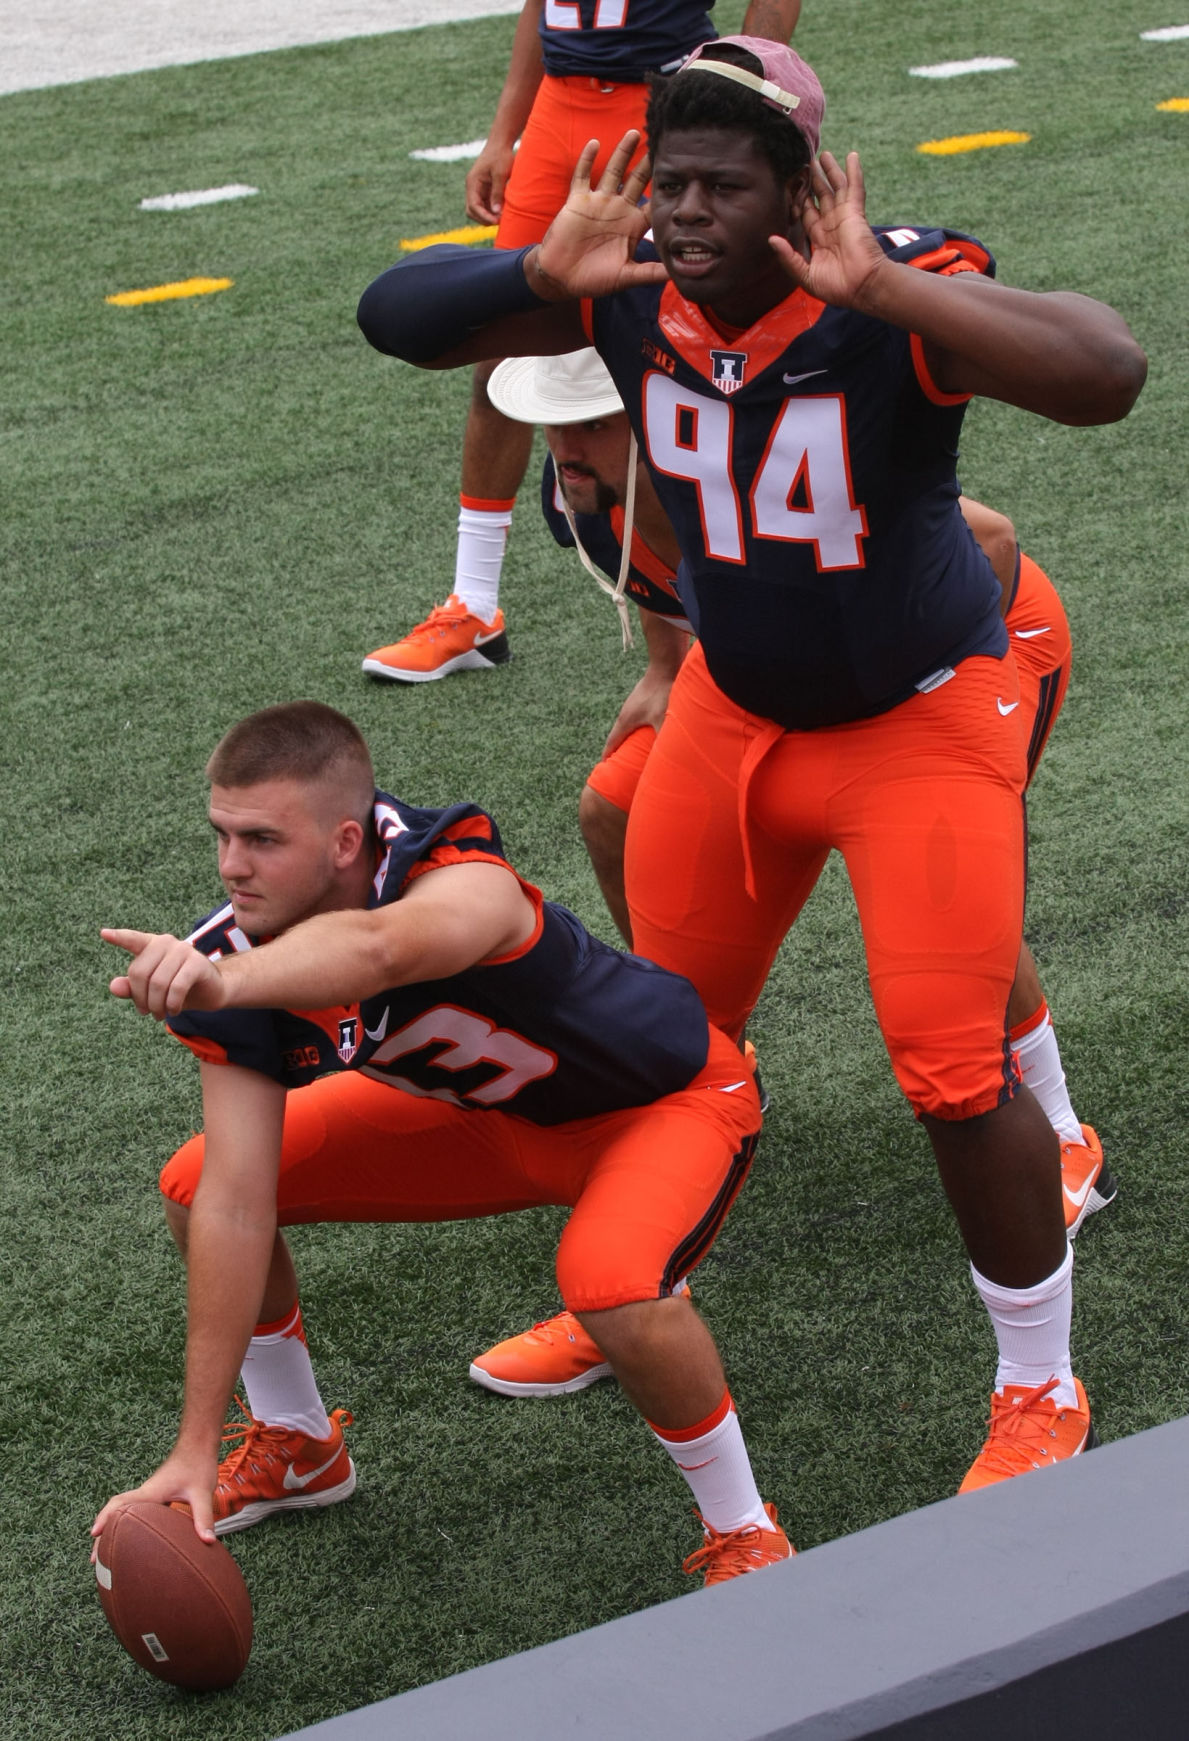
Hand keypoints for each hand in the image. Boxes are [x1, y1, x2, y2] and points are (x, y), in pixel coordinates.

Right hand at [91, 1452, 218, 1554]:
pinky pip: (135, 1512)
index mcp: (150, 1492)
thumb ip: (203, 1517)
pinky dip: (128, 1525)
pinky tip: (134, 1540)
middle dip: (103, 1533)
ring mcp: (149, 1495)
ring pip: (124, 1512)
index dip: (105, 1517)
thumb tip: (207, 1542)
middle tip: (95, 1559)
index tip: (93, 1534)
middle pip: (115, 1512)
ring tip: (107, 1555)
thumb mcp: (202, 1492)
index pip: (120, 1503)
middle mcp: (145, 1493)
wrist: (198, 1444)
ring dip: (113, 1529)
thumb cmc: (198, 1464)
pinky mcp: (155, 1496)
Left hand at [102, 927, 225, 1018]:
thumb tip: (114, 987)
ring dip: (157, 1006)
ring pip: (158, 983)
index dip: (119, 937)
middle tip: (147, 1013)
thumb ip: (132, 988)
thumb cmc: (179, 988)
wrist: (213, 991)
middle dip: (140, 998)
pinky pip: (176, 988)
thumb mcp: (152, 991)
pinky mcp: (197, 963)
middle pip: (139, 972)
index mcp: (152, 945)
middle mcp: (167, 943)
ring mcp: (183, 951)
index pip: (133, 940)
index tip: (103, 934)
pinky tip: (173, 1011)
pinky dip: (172, 1004)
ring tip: (160, 1015)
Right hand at [465, 139, 514, 224]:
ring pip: (479, 210)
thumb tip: (495, 212)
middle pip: (472, 211)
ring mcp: (478, 189)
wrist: (501, 142)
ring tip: (502, 218)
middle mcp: (472, 187)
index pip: (473, 206)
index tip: (496, 221)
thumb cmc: (501, 155)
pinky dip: (492, 211)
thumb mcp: (500, 174)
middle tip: (500, 221)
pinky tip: (503, 211)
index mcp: (473, 182)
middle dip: (484, 219)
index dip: (484, 216)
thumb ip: (497, 193)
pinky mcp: (485, 190)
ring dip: (489, 216)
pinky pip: (486, 205)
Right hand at [532, 132, 666, 301]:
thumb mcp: (626, 277)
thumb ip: (649, 273)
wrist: (562, 278)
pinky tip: (594, 143)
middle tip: (661, 141)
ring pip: (614, 172)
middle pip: (637, 181)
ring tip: (634, 133)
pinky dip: (587, 160)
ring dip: (623, 153)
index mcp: (633, 226)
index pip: (654, 204)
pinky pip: (583, 176)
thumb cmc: (595, 280)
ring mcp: (598, 203)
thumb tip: (675, 276)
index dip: (666, 190)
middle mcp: (618, 210)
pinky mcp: (578, 201)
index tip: (682, 173)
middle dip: (648, 163)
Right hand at [603, 668, 672, 757]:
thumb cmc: (662, 692)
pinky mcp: (643, 699)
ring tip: (633, 749)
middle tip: (619, 763)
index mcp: (625, 720)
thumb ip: (663, 740)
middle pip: (618, 735)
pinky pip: (637, 718)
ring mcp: (634, 704)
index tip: (604, 767)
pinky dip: (639, 728)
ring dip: (629, 737)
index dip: (608, 756)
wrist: (665, 665)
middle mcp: (626, 713)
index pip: (612, 742)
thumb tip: (665, 758)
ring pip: (628, 726)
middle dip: (618, 749)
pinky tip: (649, 729)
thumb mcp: (663, 719)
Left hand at [769, 150, 888, 312]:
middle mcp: (831, 225)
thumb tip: (771, 239)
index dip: (800, 200)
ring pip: (835, 187)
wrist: (861, 287)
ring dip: (830, 170)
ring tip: (822, 154)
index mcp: (820, 239)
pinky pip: (854, 187)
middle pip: (820, 196)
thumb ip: (788, 257)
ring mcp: (844, 217)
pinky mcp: (855, 212)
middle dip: (814, 180)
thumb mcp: (805, 275)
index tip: (793, 186)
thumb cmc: (835, 287)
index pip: (807, 213)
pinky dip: (853, 171)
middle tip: (806, 162)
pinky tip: (851, 155)